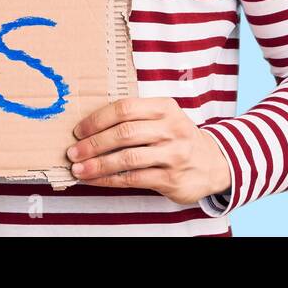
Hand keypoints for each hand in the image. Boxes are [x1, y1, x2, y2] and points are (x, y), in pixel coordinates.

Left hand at [67, 97, 230, 204]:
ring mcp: (173, 154)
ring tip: (78, 168)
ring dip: (98, 164)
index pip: (125, 108)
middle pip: (124, 133)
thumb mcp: (164, 117)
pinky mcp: (172, 178)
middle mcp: (171, 128)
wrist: (214, 163)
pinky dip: (109, 180)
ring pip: (127, 158)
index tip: (78, 130)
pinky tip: (94, 180)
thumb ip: (135, 117)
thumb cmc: (177, 137)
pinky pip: (133, 179)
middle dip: (93, 143)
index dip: (97, 119)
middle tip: (72, 151)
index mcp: (165, 107)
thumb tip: (90, 127)